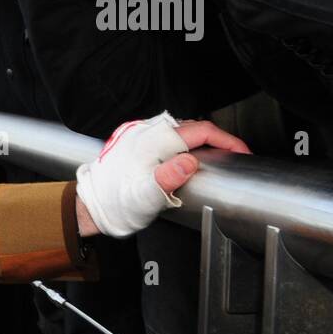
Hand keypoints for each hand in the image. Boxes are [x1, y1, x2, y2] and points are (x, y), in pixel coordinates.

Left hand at [76, 115, 249, 238]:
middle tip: (233, 156)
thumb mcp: (146, 197)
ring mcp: (138, 135)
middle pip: (193, 127)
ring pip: (180, 130)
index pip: (201, 130)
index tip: (242, 152)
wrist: (90, 207)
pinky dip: (184, 144)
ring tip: (216, 157)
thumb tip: (188, 162)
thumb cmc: (115, 204)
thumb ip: (168, 178)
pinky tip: (188, 158)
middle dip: (218, 139)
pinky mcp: (134, 142)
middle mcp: (145, 132)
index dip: (227, 140)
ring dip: (201, 141)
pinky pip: (167, 136)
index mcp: (152, 141)